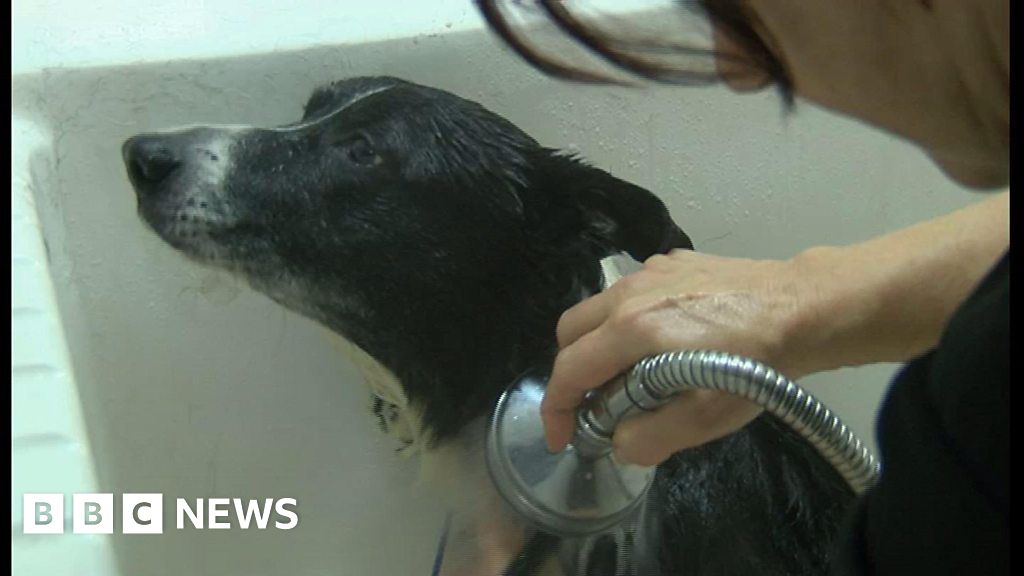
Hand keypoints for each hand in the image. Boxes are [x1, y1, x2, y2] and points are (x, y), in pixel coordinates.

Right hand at [543, 249, 812, 465]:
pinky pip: (630, 291)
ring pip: (597, 308)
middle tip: (592, 404)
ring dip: (597, 343)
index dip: (556, 410)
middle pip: (569, 332)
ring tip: (627, 373)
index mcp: (632, 331)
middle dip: (570, 372)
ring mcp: (650, 271)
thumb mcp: (705, 419)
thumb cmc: (758, 366)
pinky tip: (663, 338)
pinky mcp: (673, 262)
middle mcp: (630, 293)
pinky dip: (627, 320)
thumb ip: (648, 437)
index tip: (563, 438)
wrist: (805, 307)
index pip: (569, 371)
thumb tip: (619, 441)